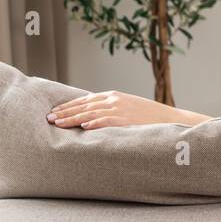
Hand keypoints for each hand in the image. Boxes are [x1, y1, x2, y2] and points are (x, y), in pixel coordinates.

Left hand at [47, 91, 210, 129]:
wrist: (172, 119)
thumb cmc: (149, 118)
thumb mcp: (129, 108)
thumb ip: (111, 109)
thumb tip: (92, 118)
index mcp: (114, 96)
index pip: (85, 99)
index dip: (68, 105)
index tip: (55, 111)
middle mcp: (114, 100)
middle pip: (83, 105)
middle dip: (64, 111)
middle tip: (48, 118)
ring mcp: (120, 109)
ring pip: (89, 112)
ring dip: (71, 118)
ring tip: (57, 123)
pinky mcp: (126, 119)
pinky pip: (106, 120)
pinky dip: (93, 122)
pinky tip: (82, 125)